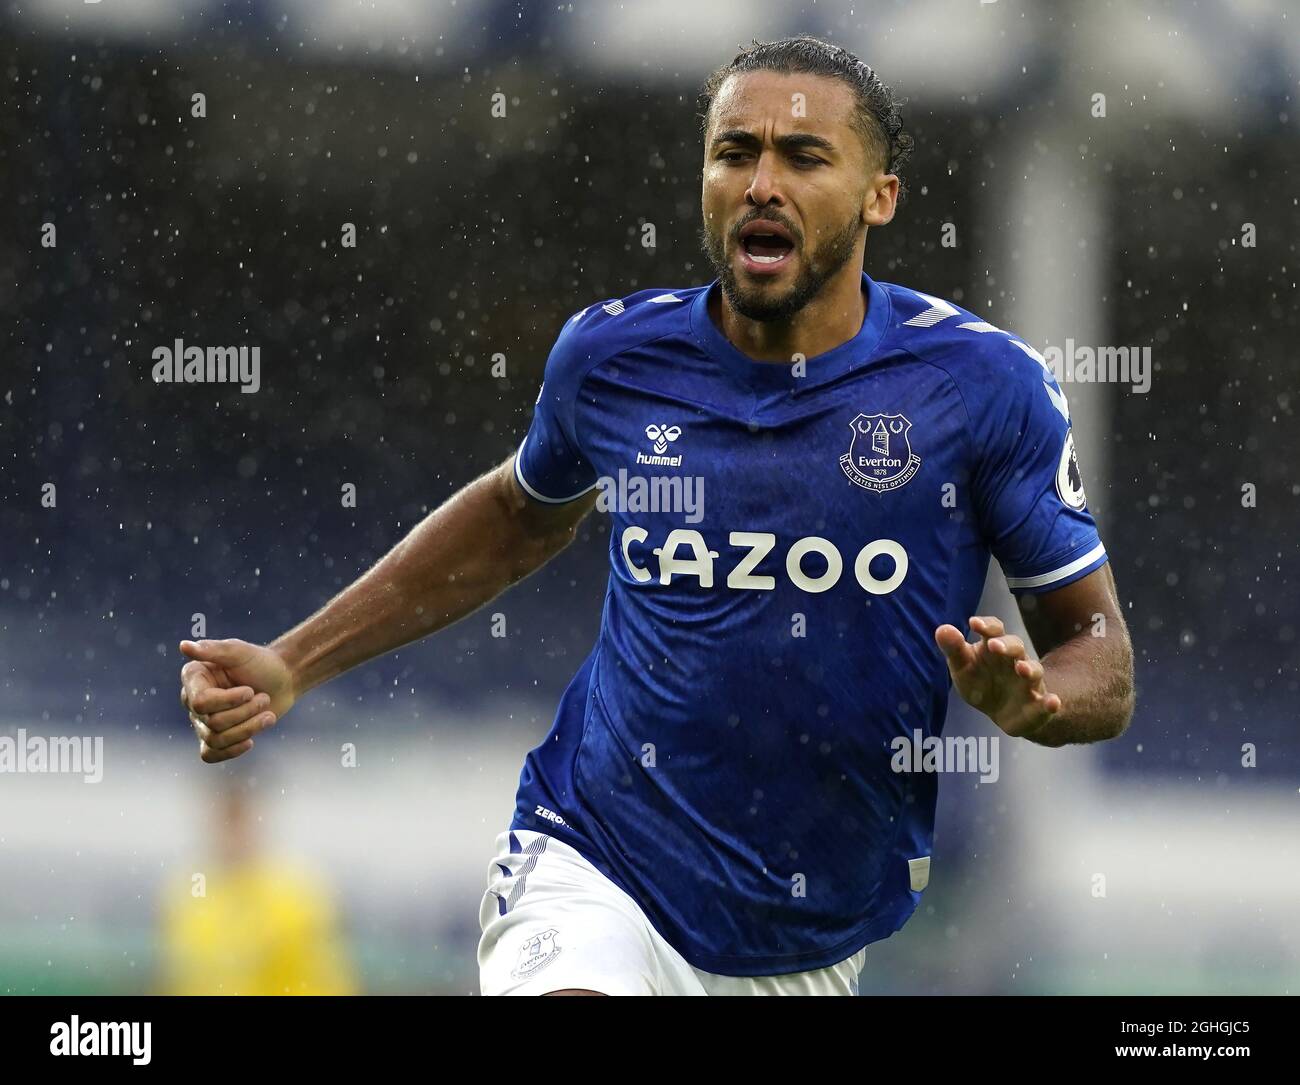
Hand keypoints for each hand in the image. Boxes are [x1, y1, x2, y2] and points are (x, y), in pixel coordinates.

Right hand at [178, 638, 296, 762]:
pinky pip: (210, 754)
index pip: (201, 703)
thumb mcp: (240, 652)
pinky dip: (231, 751)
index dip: (229, 701)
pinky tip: (250, 742)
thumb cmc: (261, 662)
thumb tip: (183, 646)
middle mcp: (193, 699)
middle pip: (212, 723)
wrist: (282, 679)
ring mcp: (203, 720)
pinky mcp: (215, 736)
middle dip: (245, 713)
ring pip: (216, 740)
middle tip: (264, 699)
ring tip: (268, 715)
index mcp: (194, 677)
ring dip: (248, 728)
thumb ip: (213, 649)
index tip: (250, 691)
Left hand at [934, 615, 1060, 738]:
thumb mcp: (962, 668)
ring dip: (1030, 669)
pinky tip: (1052, 702)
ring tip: (1022, 669)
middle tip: (994, 645)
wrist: (1001, 712)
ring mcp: (1029, 682)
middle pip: (1016, 646)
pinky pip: (1046, 703)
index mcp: (994, 648)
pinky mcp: (1038, 705)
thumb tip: (942, 629)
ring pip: (1034, 671)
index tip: (974, 623)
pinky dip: (1050, 703)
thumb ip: (953, 649)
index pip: (994, 629)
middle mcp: (1015, 661)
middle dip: (1007, 645)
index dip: (987, 625)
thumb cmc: (981, 682)